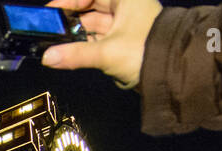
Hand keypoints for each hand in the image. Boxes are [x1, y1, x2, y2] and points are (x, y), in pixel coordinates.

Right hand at [40, 0, 161, 89]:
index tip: (50, 11)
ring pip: (94, 25)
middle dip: (70, 20)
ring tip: (56, 43)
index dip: (69, 1)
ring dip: (76, 35)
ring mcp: (126, 25)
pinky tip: (71, 51)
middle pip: (91, 9)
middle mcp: (126, 7)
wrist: (173, 72)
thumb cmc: (146, 51)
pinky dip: (86, 45)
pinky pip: (100, 39)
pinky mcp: (125, 42)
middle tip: (50, 29)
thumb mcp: (106, 52)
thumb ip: (75, 55)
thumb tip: (47, 57)